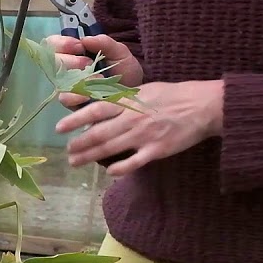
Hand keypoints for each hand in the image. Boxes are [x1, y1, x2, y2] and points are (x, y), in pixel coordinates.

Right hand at [44, 34, 143, 107]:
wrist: (134, 94)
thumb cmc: (125, 71)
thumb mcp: (119, 52)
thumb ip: (104, 43)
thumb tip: (84, 39)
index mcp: (74, 52)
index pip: (54, 43)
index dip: (62, 43)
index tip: (79, 46)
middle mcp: (67, 68)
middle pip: (52, 61)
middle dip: (69, 61)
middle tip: (88, 63)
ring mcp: (67, 86)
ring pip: (57, 80)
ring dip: (75, 78)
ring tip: (96, 79)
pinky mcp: (72, 103)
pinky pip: (65, 98)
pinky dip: (77, 94)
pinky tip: (90, 93)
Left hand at [55, 80, 224, 176]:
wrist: (202, 106)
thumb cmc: (170, 96)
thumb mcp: (143, 90)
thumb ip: (120, 99)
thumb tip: (95, 105)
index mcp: (129, 101)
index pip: (96, 109)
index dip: (76, 119)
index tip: (60, 128)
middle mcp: (133, 118)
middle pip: (99, 132)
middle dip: (79, 143)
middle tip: (66, 151)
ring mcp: (145, 135)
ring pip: (111, 148)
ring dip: (91, 156)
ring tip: (76, 162)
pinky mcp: (157, 149)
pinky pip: (135, 161)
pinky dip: (121, 167)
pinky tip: (109, 172)